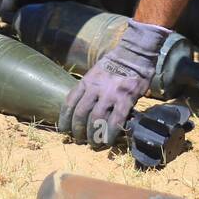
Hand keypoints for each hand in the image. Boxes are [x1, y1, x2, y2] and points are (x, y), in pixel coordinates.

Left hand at [59, 20, 169, 146]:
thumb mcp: (95, 72)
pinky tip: (108, 142)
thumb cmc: (115, 62)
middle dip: (78, 131)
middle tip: (79, 140)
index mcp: (86, 82)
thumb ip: (89, 87)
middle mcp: (95, 89)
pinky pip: (115, 122)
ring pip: (95, 120)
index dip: (65, 120)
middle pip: (80, 114)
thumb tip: (84, 105)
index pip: (70, 103)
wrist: (134, 54)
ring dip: (92, 135)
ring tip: (93, 144)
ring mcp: (110, 95)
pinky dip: (110, 134)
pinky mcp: (125, 100)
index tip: (64, 130)